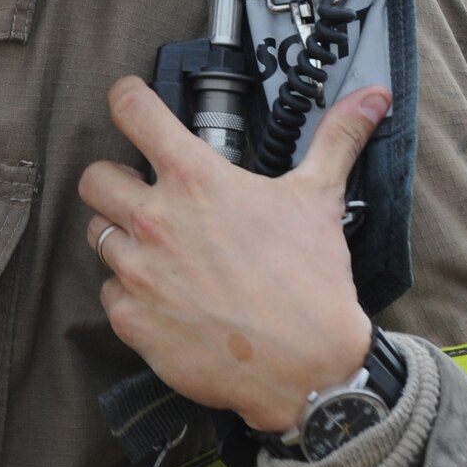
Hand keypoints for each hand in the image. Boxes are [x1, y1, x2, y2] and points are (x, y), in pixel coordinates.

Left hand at [78, 75, 390, 433]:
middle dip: (115, 182)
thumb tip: (372, 95)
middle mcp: (155, 219)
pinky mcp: (130, 317)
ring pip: (98, 234)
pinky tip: (168, 300)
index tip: (129, 102)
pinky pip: (108, 291)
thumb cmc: (312, 282)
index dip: (127, 99)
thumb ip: (336, 139)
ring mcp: (138, 270)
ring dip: (122, 239)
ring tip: (163, 254)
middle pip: (94, 178)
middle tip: (145, 197)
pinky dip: (131, 293)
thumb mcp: (320, 199)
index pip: (132, 110)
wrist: (311, 371)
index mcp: (195, 180)